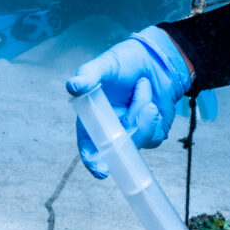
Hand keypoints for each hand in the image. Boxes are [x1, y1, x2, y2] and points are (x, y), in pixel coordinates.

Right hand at [67, 26, 205, 176]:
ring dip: (143, 111)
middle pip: (117, 150)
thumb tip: (73, 86)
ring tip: (143, 87)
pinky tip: (152, 100)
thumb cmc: (124, 62)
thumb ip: (88, 77)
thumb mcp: (105, 65)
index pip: (89, 147)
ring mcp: (131, 133)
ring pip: (138, 140)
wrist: (156, 59)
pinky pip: (154, 136)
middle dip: (130, 135)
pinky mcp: (150, 132)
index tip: (102, 170)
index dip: (93, 161)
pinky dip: (154, 117)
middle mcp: (110, 131)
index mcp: (92, 119)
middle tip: (144, 105)